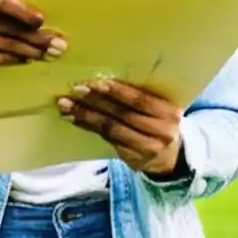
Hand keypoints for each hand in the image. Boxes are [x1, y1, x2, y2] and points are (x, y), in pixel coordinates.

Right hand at [0, 0, 63, 108]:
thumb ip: (13, 16)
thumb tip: (46, 25)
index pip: (2, 1)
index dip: (24, 11)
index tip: (42, 21)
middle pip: (7, 25)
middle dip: (35, 35)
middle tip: (57, 44)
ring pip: (5, 43)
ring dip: (30, 49)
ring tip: (47, 54)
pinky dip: (16, 59)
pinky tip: (28, 60)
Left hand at [59, 79, 182, 175]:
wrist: (170, 158)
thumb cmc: (160, 123)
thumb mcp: (159, 109)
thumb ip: (140, 97)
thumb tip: (102, 78)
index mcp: (169, 113)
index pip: (140, 100)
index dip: (117, 91)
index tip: (95, 82)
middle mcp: (161, 132)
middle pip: (122, 114)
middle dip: (96, 101)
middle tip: (75, 89)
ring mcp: (147, 148)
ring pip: (111, 128)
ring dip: (86, 115)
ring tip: (66, 104)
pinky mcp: (133, 159)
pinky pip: (106, 139)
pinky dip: (88, 127)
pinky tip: (73, 118)